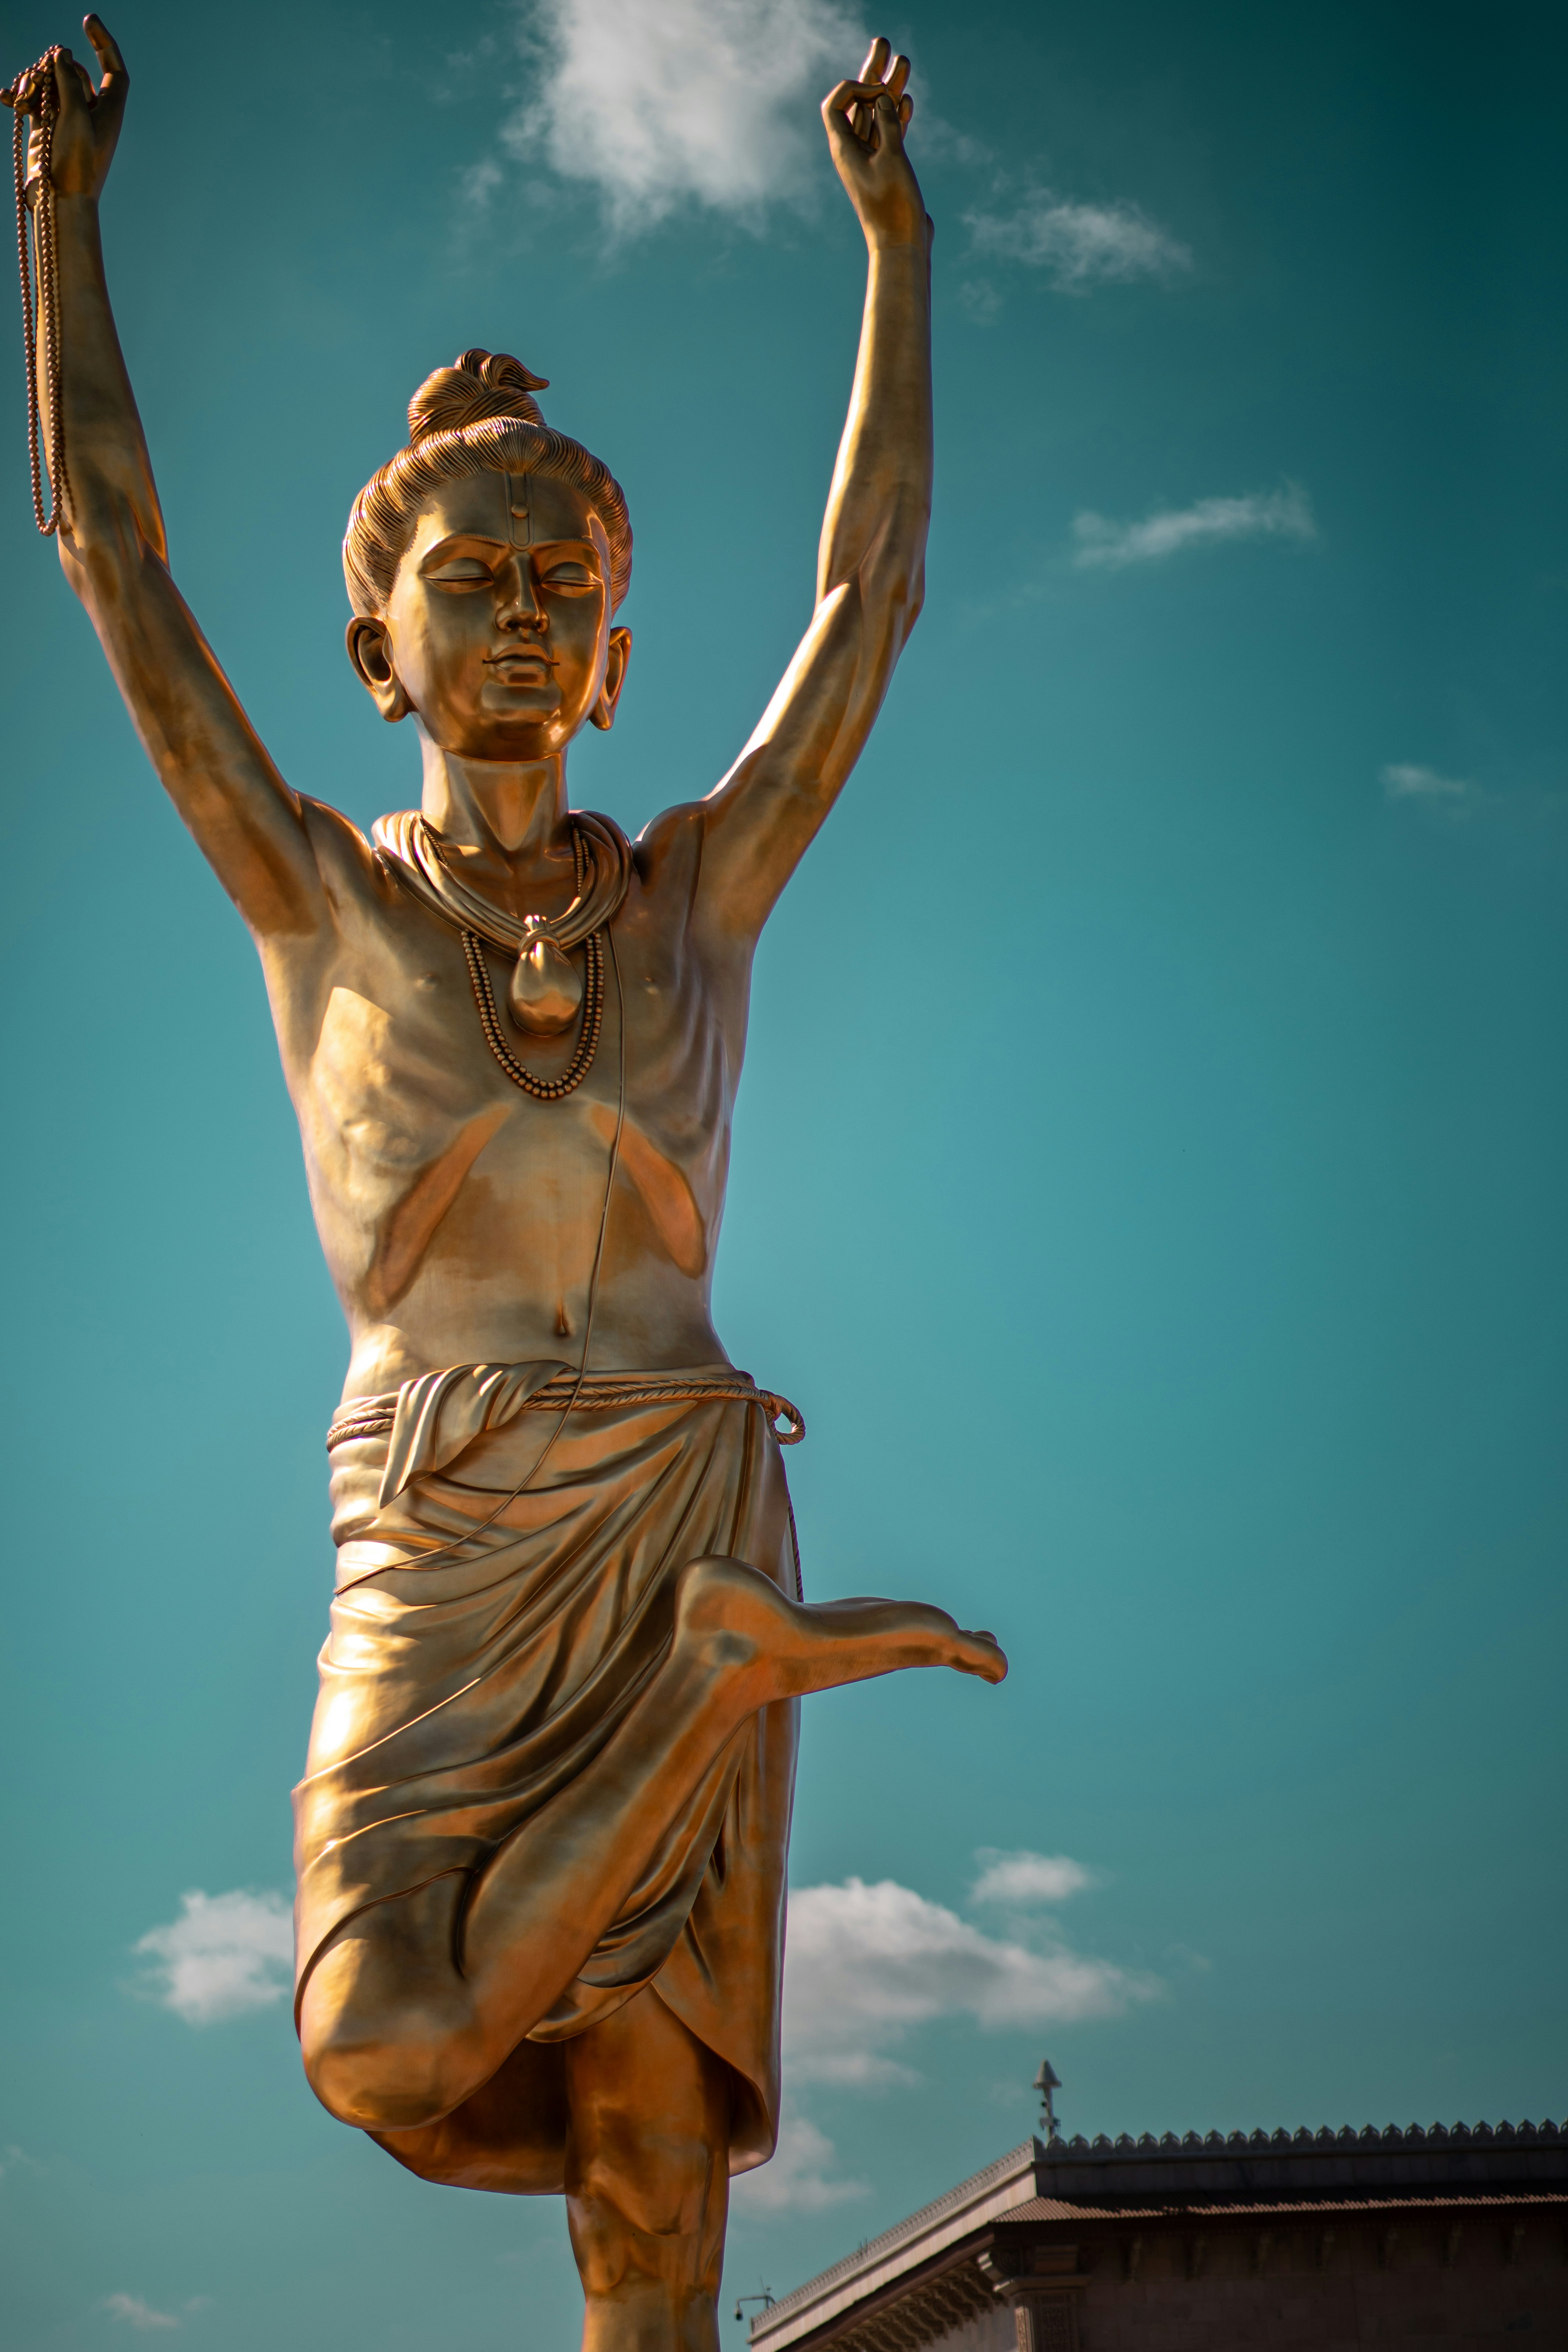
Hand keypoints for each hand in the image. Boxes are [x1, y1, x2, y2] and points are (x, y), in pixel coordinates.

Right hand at [2, 16, 127, 201]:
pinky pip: (34, 99)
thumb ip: (70, 80)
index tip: (88, 19)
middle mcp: (90, 113)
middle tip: (41, 77)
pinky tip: (6, 97)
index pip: (113, 69)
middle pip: (73, 71)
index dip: (103, 42)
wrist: (59, 201)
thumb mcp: (76, 117)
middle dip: (53, 67)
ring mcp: (67, 119)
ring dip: (34, 81)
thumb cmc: (75, 163)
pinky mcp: (47, 127)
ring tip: (22, 95)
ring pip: (51, 83)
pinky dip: (21, 95)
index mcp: (109, 111)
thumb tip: (62, 53)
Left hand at [821, 37, 928, 252]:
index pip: (836, 104)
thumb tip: (882, 97)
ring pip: (877, 116)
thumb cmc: (893, 207)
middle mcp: (854, 151)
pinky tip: (907, 100)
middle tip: (885, 44)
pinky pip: (889, 134)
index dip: (854, 87)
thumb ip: (887, 124)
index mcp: (844, 149)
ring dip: (890, 90)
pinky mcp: (887, 168)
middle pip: (858, 103)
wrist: (902, 245)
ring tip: (904, 63)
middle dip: (871, 73)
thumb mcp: (892, 159)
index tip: (877, 92)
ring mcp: (871, 159)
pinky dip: (897, 116)